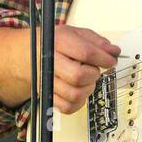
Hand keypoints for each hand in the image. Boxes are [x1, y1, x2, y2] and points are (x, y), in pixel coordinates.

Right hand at [0, 23, 120, 111]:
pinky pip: (68, 107)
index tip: (111, 60)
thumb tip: (114, 51)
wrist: (28, 54)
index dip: (104, 58)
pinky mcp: (48, 96)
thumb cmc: (56, 44)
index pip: (86, 53)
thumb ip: (96, 41)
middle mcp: (50, 62)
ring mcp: (47, 81)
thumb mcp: (75, 33)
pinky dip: (79, 101)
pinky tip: (79, 89)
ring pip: (75, 94)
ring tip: (86, 79)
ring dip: (88, 88)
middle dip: (93, 74)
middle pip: (79, 76)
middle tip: (94, 69)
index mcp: (58, 42)